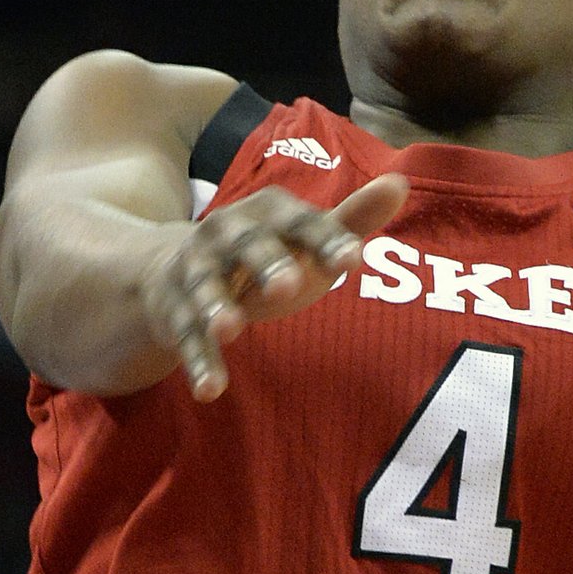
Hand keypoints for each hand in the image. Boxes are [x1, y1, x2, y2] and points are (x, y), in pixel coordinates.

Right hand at [142, 173, 407, 398]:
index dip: (325, 240)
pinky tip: (209, 390)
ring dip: (216, 307)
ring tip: (231, 330)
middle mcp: (226, 234)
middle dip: (266, 264)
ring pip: (206, 288)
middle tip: (288, 288)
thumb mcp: (304, 239)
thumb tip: (399, 184)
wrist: (173, 271)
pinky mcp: (175, 311)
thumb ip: (351, 220)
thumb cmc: (262, 258)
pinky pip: (186, 337)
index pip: (300, 223)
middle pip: (247, 246)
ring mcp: (195, 271)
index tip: (354, 260)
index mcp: (267, 213)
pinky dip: (198, 362)